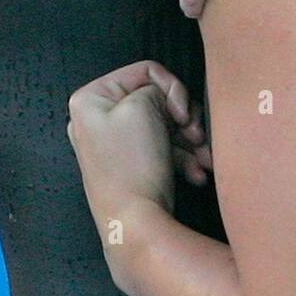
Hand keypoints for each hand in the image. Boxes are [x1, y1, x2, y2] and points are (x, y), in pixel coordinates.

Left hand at [66, 60, 209, 216]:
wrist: (134, 224)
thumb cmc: (131, 166)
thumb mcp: (145, 107)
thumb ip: (157, 90)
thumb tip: (165, 98)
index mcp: (91, 99)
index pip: (145, 71)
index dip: (171, 89)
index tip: (181, 113)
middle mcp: (99, 119)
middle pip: (157, 99)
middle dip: (183, 118)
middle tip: (195, 135)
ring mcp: (116, 143)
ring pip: (165, 125)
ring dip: (190, 140)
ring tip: (204, 158)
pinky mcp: (133, 164)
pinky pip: (164, 149)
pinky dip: (184, 158)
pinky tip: (197, 172)